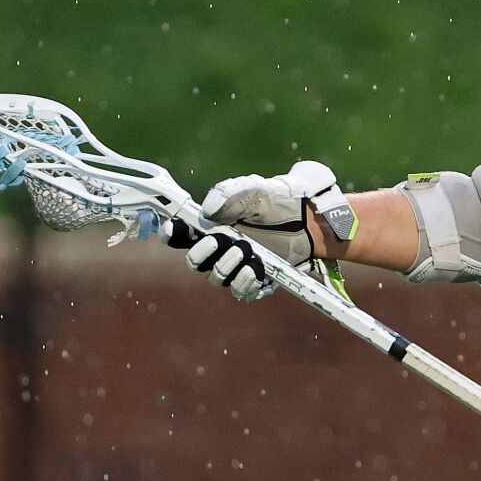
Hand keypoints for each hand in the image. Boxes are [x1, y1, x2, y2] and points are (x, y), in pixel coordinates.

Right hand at [166, 161, 351, 300]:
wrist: (308, 217)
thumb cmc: (275, 200)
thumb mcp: (253, 189)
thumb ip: (229, 194)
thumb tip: (208, 210)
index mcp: (211, 226)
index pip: (181, 235)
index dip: (173, 234)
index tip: (177, 229)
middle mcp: (220, 249)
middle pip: (196, 262)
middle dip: (203, 253)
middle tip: (221, 241)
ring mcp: (238, 266)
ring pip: (218, 277)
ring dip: (228, 266)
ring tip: (248, 251)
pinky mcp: (257, 279)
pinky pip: (243, 291)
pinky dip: (247, 282)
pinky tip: (258, 269)